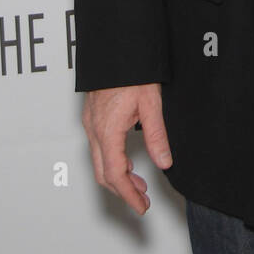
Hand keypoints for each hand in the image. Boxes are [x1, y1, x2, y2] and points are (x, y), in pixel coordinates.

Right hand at [82, 83, 171, 215]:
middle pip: (102, 173)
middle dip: (123, 190)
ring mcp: (90, 123)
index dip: (128, 195)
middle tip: (142, 199)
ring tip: (139, 182)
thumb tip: (164, 162)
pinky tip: (126, 160)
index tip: (141, 206)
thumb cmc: (132, 70)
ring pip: (98, 161)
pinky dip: (112, 160)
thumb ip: (156, 135)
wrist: (116, 47)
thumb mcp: (151, 103)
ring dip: (118, 175)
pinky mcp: (91, 116)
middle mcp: (93, 129)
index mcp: (107, 130)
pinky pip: (98, 147)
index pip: (114, 174)